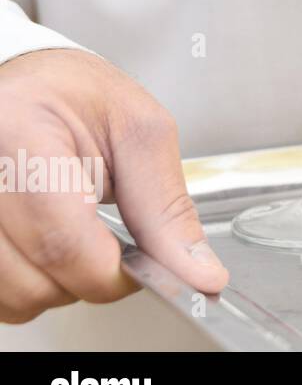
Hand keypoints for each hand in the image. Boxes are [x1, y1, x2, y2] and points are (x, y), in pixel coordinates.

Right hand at [0, 50, 226, 322]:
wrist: (30, 85)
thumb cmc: (77, 97)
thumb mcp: (139, 133)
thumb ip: (166, 208)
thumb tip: (199, 273)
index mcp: (19, 134)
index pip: (62, 241)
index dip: (113, 273)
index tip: (142, 268)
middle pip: (37, 281)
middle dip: (89, 277)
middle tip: (105, 235)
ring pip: (13, 299)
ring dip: (55, 284)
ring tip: (69, 231)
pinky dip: (28, 283)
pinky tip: (40, 244)